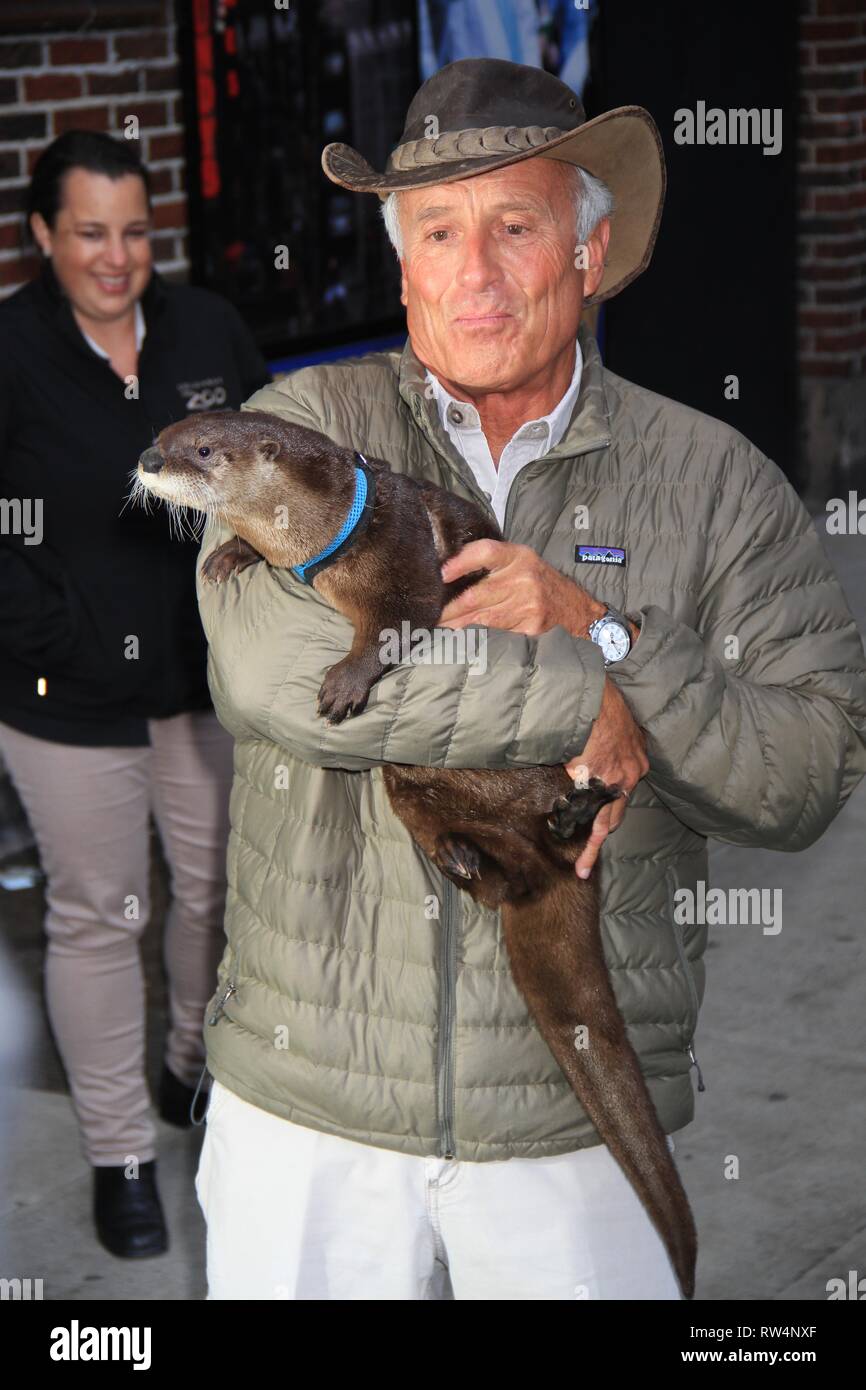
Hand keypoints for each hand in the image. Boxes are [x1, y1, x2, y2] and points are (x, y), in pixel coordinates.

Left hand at [439, 539, 604, 636]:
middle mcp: (523, 579)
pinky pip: (494, 635)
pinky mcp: (529, 629)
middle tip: (428, 615)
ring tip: (437, 629)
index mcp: (519, 557)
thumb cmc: (541, 584)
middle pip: (475, 596)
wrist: (577, 611)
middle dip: (448, 609)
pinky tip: (460, 641)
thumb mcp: (523, 562)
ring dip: (455, 627)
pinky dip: (474, 638)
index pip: (485, 552)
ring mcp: (527, 606)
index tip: (441, 574)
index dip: (461, 562)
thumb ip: (493, 563)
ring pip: (481, 620)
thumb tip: (450, 571)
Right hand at [567, 678, 648, 879]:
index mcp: (637, 759)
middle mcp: (632, 774)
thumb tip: (594, 746)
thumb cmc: (601, 702)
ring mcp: (615, 782)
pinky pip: (590, 819)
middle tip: (594, 848)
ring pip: (607, 821)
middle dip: (606, 827)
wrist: (593, 698)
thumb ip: (608, 739)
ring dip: (595, 844)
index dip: (612, 800)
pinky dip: (587, 842)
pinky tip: (581, 861)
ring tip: (583, 866)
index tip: (604, 810)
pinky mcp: (596, 785)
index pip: (625, 788)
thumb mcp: (615, 722)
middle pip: (618, 809)